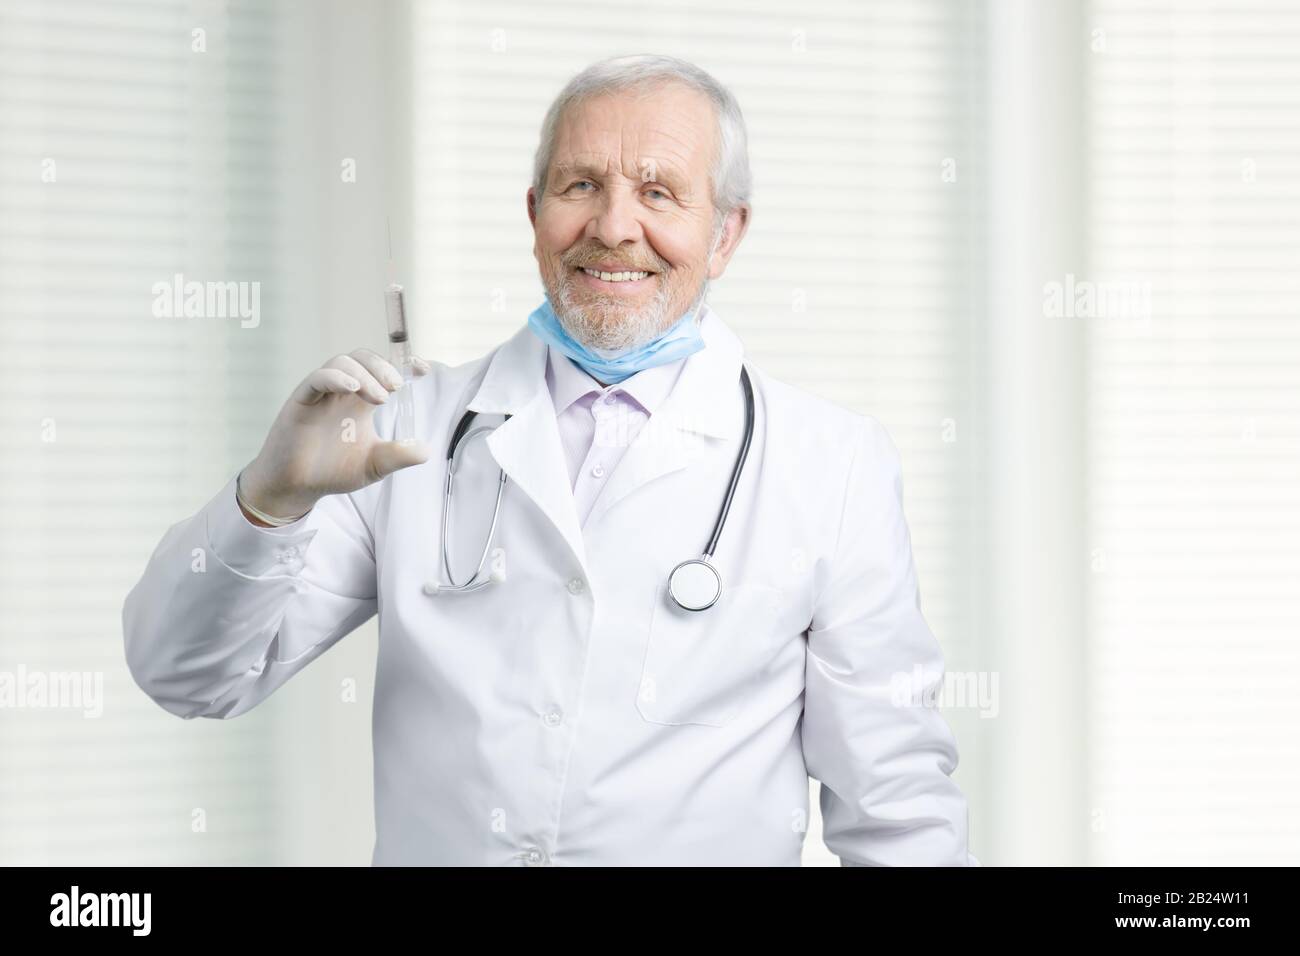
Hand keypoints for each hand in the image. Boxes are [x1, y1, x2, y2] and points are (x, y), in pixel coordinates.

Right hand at [238, 347, 432, 522]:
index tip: (423, 369)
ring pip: (342, 362)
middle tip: (397, 386)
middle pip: (363, 358)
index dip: (403, 365)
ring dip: (364, 373)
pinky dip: (336, 377)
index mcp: (361, 402)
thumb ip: (398, 456)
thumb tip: (426, 452)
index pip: (383, 372)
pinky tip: (353, 388)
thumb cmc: (333, 471)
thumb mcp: (374, 465)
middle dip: (383, 366)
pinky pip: (317, 378)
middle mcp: (342, 393)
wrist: (297, 487)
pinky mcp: (301, 401)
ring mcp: (321, 394)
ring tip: (380, 398)